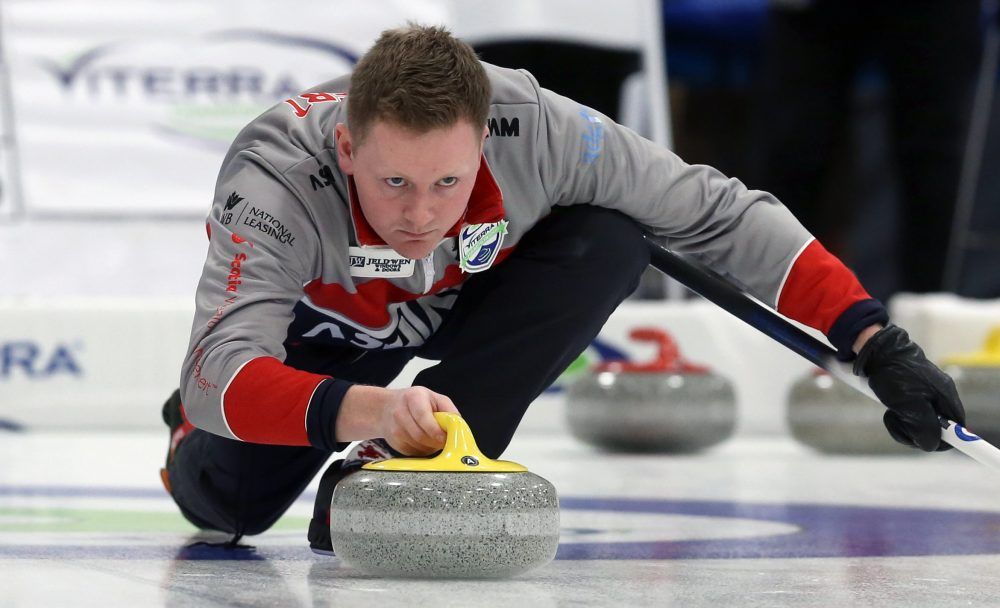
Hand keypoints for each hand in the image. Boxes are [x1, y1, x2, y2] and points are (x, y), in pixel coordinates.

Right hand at [379, 386, 459, 455]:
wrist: (386, 407)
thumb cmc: (415, 402)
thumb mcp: (435, 399)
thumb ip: (449, 411)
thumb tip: (458, 428)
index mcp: (414, 397)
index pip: (423, 417)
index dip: (435, 430)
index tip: (443, 438)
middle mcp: (400, 412)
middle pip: (420, 435)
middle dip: (435, 441)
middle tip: (443, 440)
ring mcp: (394, 428)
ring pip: (417, 446)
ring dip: (429, 446)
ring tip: (432, 438)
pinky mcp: (394, 442)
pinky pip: (412, 452)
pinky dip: (421, 450)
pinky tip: (422, 441)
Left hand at [854, 324, 964, 450]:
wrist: (875, 351)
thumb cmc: (893, 374)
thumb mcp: (909, 404)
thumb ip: (924, 426)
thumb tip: (931, 444)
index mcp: (945, 396)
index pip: (958, 428)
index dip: (946, 440)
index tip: (926, 442)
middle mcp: (939, 397)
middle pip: (936, 430)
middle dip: (916, 432)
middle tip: (899, 422)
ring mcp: (925, 396)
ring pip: (920, 425)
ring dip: (903, 425)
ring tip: (891, 413)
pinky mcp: (911, 395)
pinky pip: (909, 416)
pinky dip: (898, 417)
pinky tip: (889, 409)